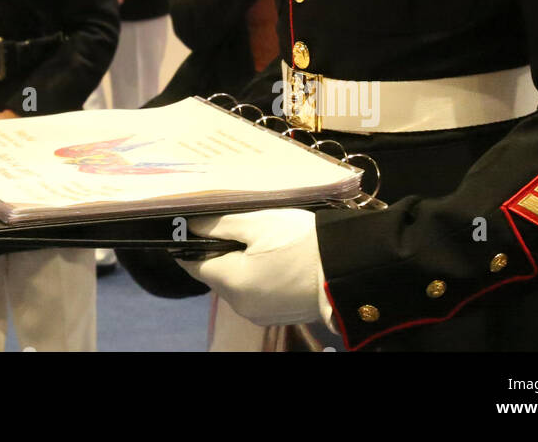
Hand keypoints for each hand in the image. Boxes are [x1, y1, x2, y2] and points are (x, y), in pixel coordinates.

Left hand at [175, 209, 331, 326]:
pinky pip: (255, 293)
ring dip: (238, 265)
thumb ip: (218, 225)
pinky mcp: (279, 315)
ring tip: (257, 239)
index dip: (189, 245)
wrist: (348, 270)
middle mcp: (241, 306)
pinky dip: (256, 276)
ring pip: (235, 285)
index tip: (190, 227)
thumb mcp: (256, 223)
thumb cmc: (300, 241)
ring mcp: (261, 314)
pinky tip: (272, 258)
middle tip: (232, 225)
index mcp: (231, 283)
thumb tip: (190, 226)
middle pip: (215, 275)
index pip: (193, 265)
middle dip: (218, 252)